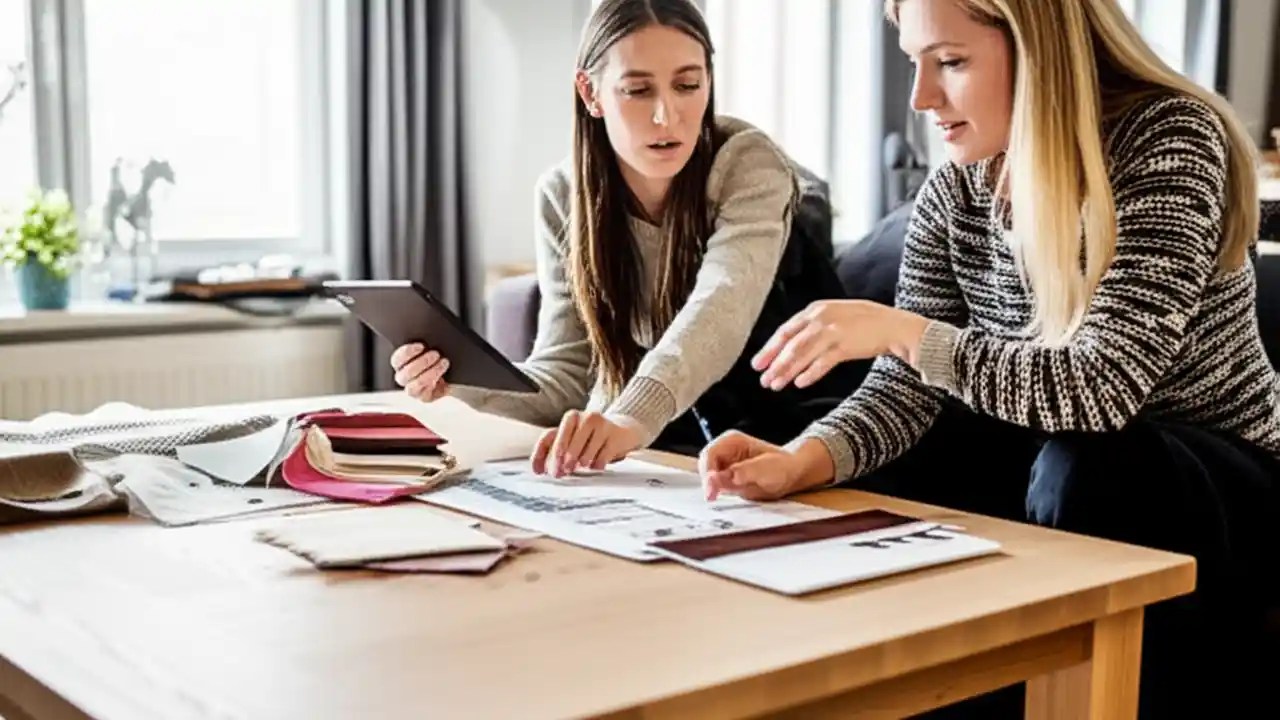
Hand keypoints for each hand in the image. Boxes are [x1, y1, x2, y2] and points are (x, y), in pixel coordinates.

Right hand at [390, 343, 450, 402]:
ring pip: (415, 385)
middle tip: (435, 354)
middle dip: (422, 362)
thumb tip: (428, 337)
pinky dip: (434, 384)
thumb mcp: (429, 350)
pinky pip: (425, 394)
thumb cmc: (436, 361)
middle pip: (405, 373)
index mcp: (401, 364)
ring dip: (431, 373)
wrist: (450, 376)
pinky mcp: (424, 398)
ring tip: (443, 363)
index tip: (420, 346)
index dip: (407, 352)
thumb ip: (424, 346)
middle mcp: (404, 378)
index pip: (397, 359)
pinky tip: (443, 378)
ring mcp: (413, 389)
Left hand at [530, 410, 644, 477]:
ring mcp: (601, 424)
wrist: (621, 430)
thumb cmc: (591, 438)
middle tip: (560, 472)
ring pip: (585, 448)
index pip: (549, 436)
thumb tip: (539, 470)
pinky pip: (603, 454)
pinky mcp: (615, 434)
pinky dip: (598, 463)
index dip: (541, 455)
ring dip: (581, 461)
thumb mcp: (572, 440)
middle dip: (561, 458)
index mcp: (570, 418)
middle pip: (566, 438)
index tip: (540, 472)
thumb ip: (554, 452)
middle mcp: (584, 417)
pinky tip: (596, 465)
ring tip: (581, 466)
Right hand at [697, 431, 807, 500]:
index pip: (709, 455)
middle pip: (704, 466)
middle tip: (715, 498)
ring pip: (707, 477)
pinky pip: (715, 485)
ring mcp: (724, 464)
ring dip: (713, 488)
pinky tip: (728, 498)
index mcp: (732, 441)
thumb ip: (740, 473)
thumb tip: (718, 479)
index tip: (711, 492)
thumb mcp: (765, 470)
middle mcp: (725, 450)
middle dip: (708, 482)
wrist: (793, 474)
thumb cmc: (783, 467)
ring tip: (729, 495)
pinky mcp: (726, 477)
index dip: (707, 474)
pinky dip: (718, 493)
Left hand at [753, 300, 928, 389]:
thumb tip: (790, 345)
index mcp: (816, 310)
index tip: (757, 364)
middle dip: (774, 363)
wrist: (894, 325)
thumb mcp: (834, 315)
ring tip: (776, 385)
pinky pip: (823, 362)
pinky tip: (800, 383)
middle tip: (763, 379)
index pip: (785, 331)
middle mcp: (821, 318)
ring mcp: (834, 331)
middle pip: (790, 343)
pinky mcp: (846, 345)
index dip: (769, 348)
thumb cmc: (864, 322)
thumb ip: (813, 326)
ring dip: (787, 371)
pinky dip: (811, 373)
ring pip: (802, 353)